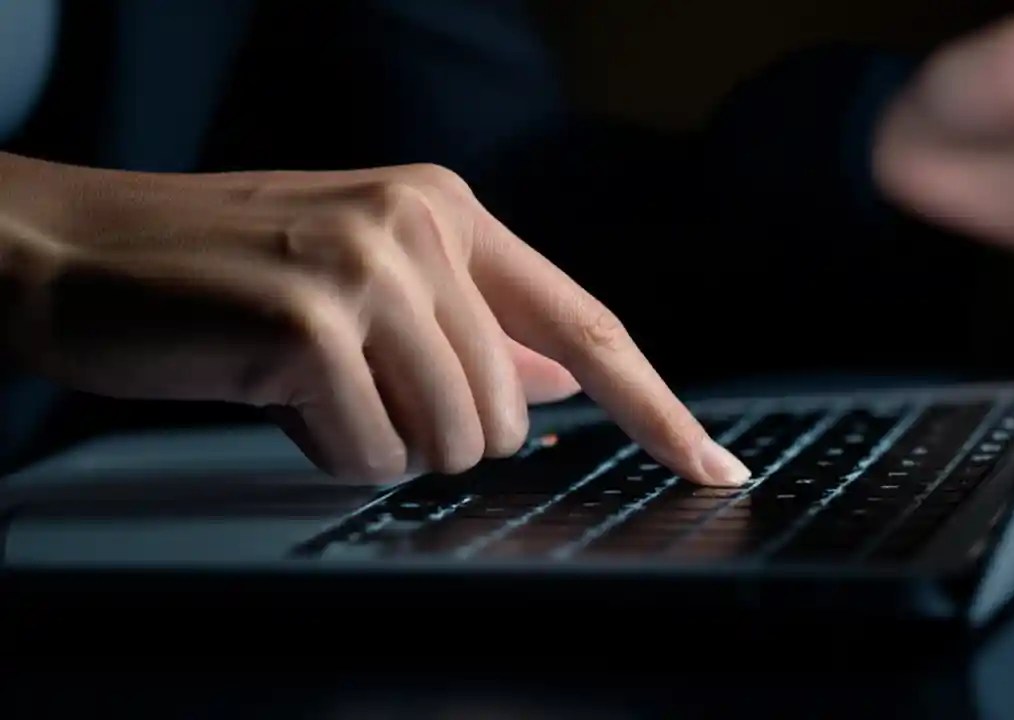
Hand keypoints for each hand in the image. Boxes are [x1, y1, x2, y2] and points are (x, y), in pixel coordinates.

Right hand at [0, 154, 749, 485]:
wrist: (79, 252)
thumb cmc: (231, 277)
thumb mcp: (371, 284)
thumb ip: (476, 330)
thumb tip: (566, 385)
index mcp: (449, 211)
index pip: (586, 325)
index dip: (658, 407)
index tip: (714, 466)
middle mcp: (422, 225)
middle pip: (508, 414)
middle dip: (437, 434)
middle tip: (352, 390)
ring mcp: (368, 268)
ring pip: (449, 440)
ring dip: (379, 442)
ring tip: (309, 385)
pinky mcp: (310, 323)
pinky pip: (369, 453)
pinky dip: (324, 451)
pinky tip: (272, 394)